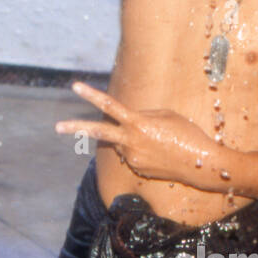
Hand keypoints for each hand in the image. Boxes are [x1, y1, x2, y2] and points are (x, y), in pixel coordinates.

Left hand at [55, 82, 231, 191]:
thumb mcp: (166, 116)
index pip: (110, 106)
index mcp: (138, 124)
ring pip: (122, 144)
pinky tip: (160, 153)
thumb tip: (126, 121)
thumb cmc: (187, 134)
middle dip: (77, 128)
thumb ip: (142, 115)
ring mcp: (133, 159)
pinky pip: (133, 155)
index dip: (92, 95)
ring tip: (159, 141)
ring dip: (132, 139)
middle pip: (98, 133)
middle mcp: (131, 143)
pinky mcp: (138, 171)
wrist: (201, 165)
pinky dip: (141, 150)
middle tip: (57, 127)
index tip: (76, 86)